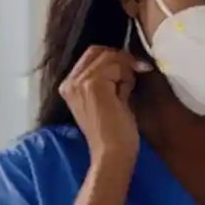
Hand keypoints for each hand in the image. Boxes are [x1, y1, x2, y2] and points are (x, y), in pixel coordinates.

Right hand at [59, 46, 152, 164]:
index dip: (113, 57)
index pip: (91, 55)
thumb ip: (111, 79)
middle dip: (120, 59)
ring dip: (125, 71)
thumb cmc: (113, 132)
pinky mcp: (92, 84)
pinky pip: (117, 66)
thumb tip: (127, 61)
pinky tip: (126, 95)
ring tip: (127, 92)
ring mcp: (79, 82)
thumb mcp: (108, 99)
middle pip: (98, 51)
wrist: (112, 154)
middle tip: (136, 72)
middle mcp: (69, 82)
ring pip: (110, 57)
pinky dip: (127, 78)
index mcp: (68, 86)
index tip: (132, 68)